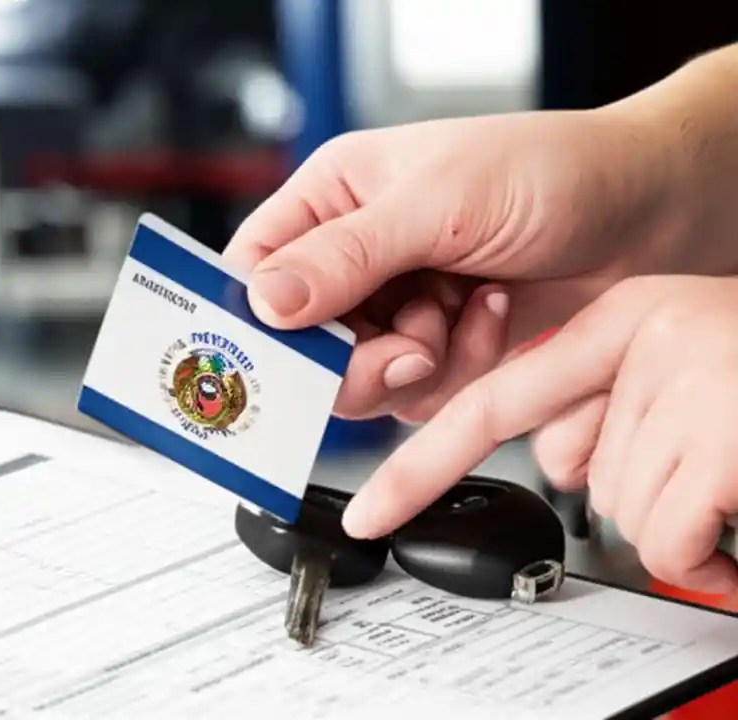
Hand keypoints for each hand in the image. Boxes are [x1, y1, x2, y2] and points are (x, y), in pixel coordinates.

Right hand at [223, 108, 690, 422]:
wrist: (651, 211)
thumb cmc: (551, 170)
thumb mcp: (438, 202)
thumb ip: (346, 255)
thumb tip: (265, 302)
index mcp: (334, 199)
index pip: (254, 270)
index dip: (254, 320)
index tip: (276, 357)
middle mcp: (355, 256)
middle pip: (301, 344)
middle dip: (354, 358)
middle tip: (404, 346)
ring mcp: (397, 305)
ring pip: (358, 380)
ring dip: (417, 361)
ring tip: (461, 311)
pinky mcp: (440, 347)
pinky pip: (415, 393)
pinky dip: (459, 367)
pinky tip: (491, 314)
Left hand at [341, 275, 737, 594]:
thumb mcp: (679, 362)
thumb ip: (592, 393)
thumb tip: (554, 456)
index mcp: (626, 317)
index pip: (488, 404)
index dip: (420, 469)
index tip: (368, 515)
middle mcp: (649, 338)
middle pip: (566, 472)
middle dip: (626, 482)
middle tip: (700, 449)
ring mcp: (687, 385)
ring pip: (618, 512)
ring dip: (674, 516)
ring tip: (731, 467)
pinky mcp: (725, 442)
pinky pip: (669, 545)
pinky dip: (706, 557)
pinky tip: (737, 509)